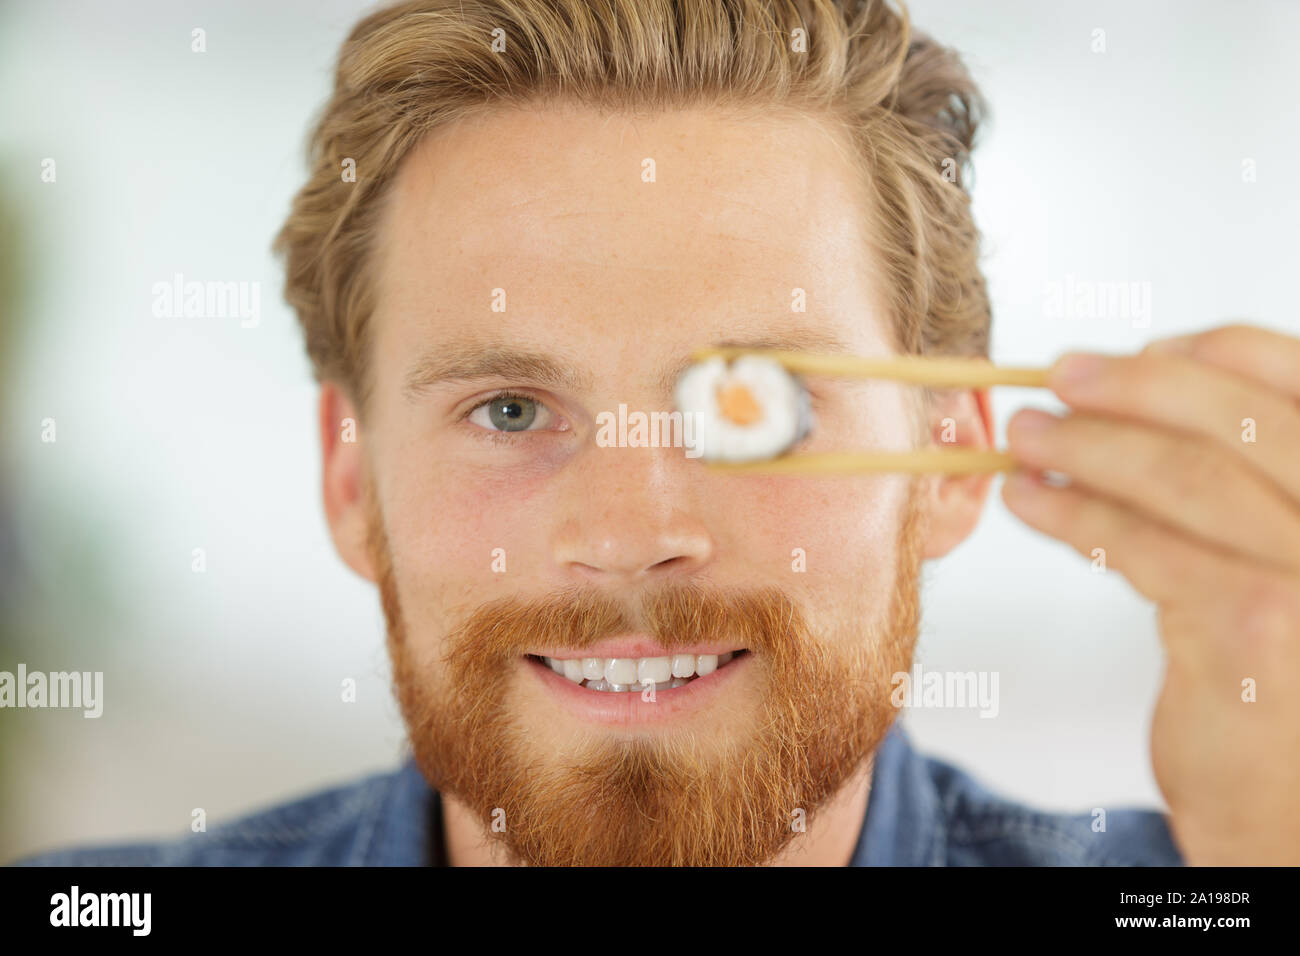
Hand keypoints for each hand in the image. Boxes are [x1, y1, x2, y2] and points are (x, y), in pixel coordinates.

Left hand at [1001, 323, 1299, 864]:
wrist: (1286, 804)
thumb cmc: (1275, 671)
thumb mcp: (1274, 553)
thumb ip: (1238, 479)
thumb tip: (1140, 386)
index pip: (1292, 380)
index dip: (1206, 354)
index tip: (1133, 351)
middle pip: (1238, 418)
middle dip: (1134, 387)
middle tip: (1057, 379)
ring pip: (1183, 476)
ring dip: (1087, 447)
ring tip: (1024, 439)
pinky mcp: (1253, 620)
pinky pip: (1140, 540)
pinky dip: (1071, 512)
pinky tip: (1028, 501)